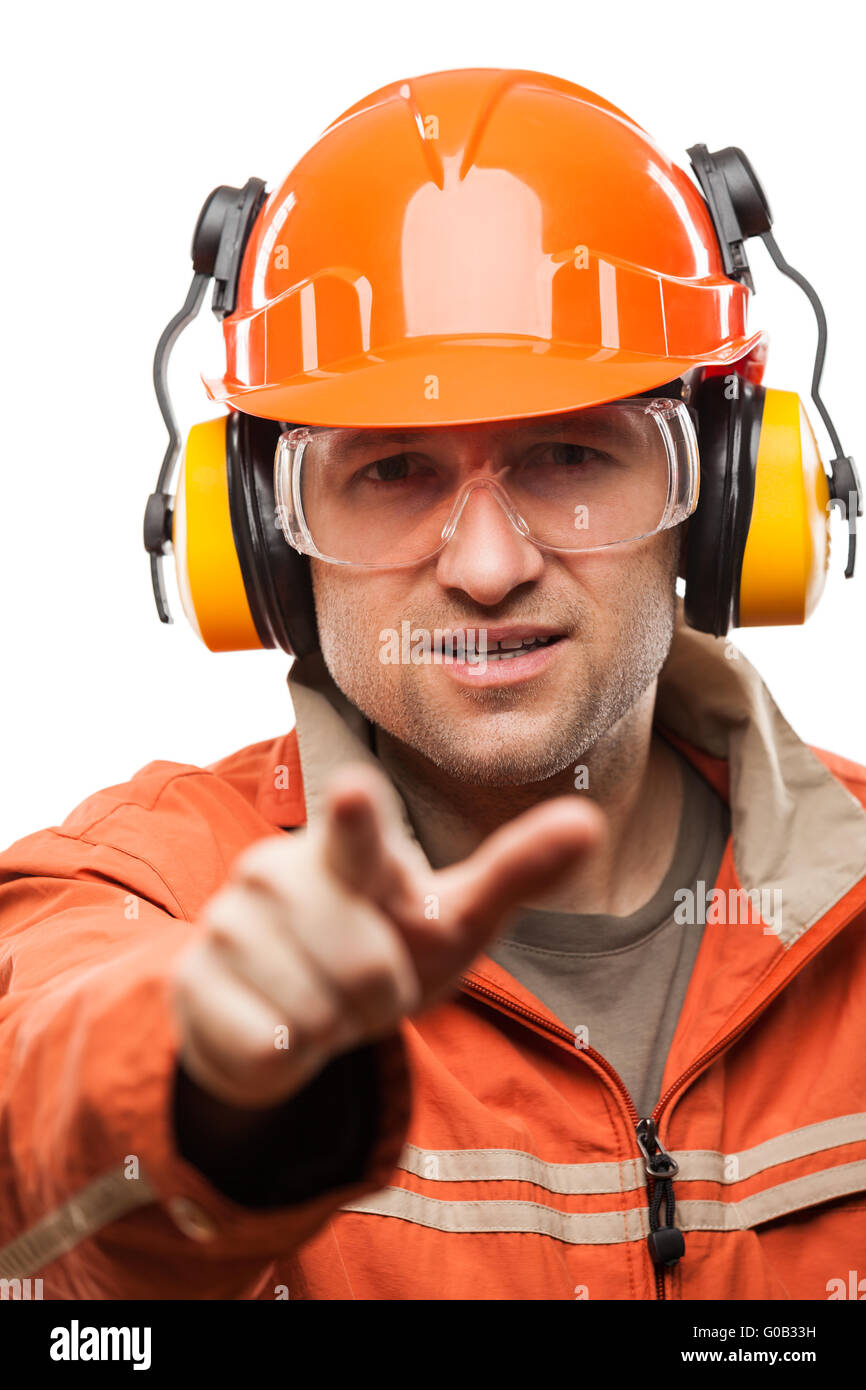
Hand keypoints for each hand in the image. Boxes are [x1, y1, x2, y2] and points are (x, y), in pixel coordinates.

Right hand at [173, 763, 602, 1108]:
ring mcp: (229, 923)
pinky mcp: (194, 983)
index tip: (352, 790)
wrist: (286, 1010)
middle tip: (366, 981)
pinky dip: (290, 1056)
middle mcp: (280, 872)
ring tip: (323, 1000)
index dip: (356, 818)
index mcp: (350, 851)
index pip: (358, 831)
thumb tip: (590, 822)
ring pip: (317, 1011)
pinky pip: (268, 1046)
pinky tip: (278, 1026)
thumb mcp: (449, 917)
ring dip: (336, 1027)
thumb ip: (513, 871)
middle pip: (366, 967)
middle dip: (382, 996)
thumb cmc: (380, 948)